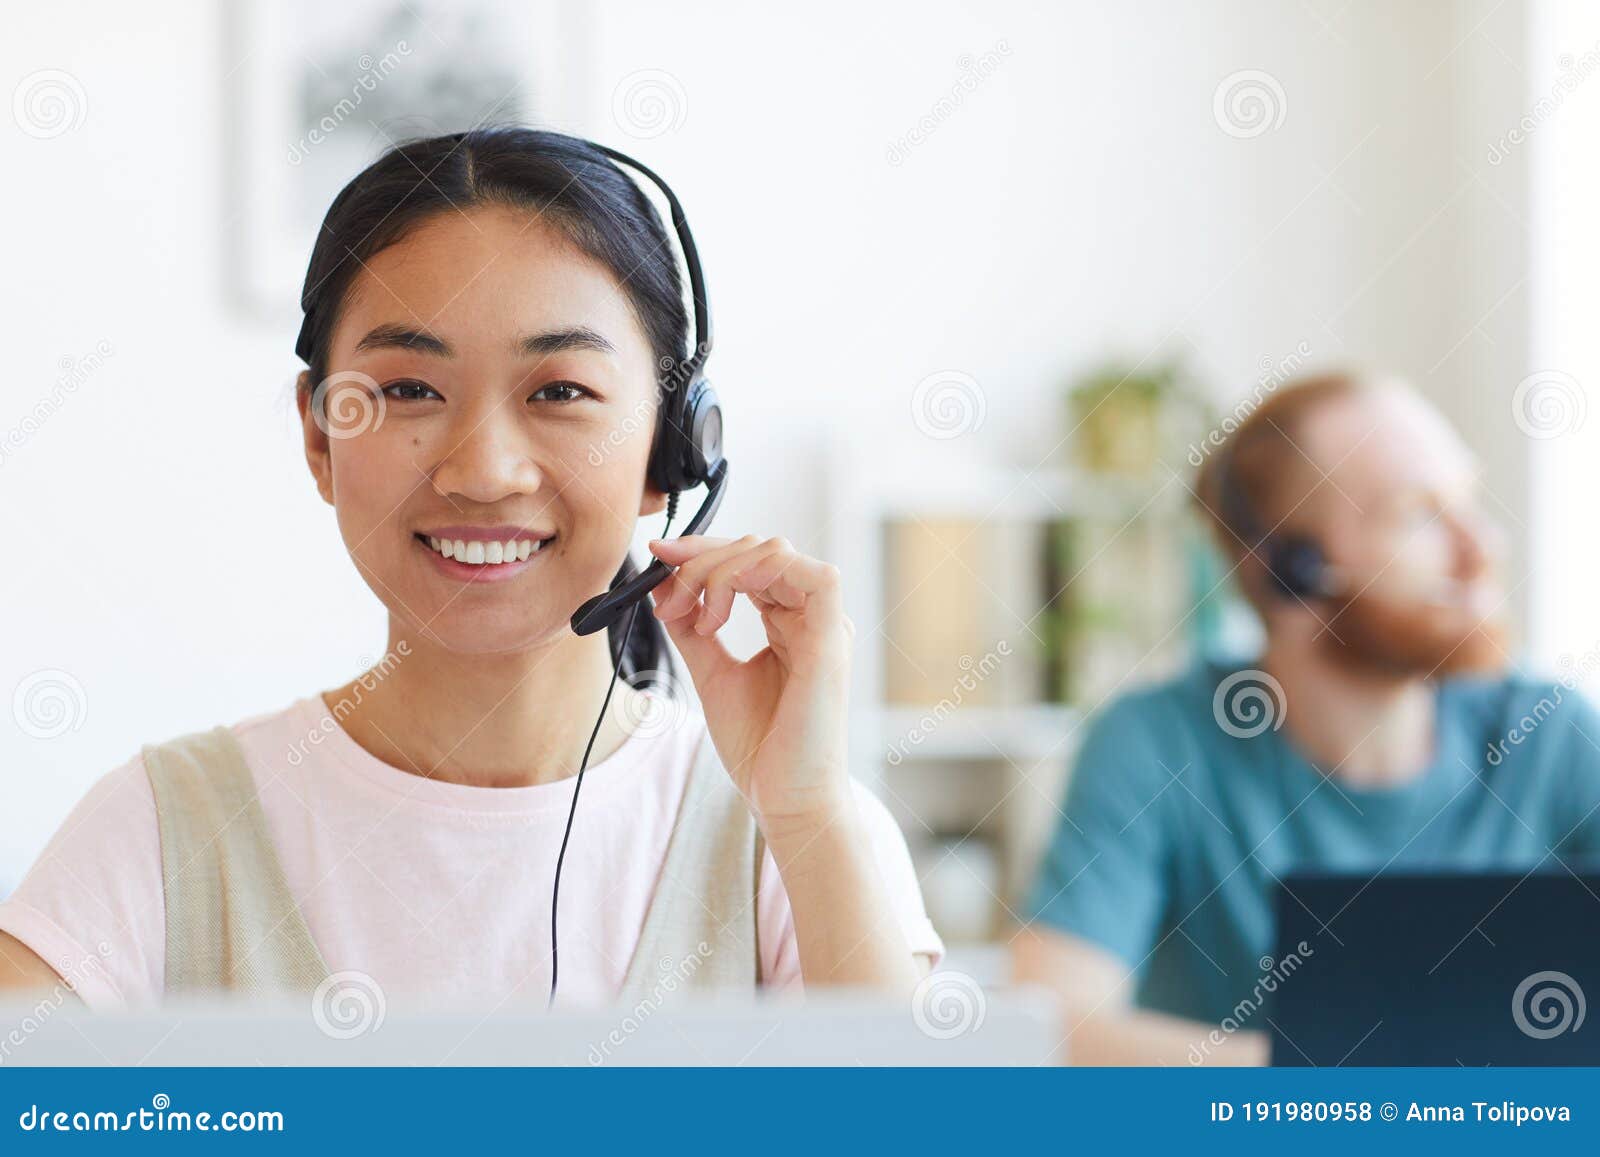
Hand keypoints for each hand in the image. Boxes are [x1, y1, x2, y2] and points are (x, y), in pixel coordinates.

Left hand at [645, 534, 854, 828]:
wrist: (783, 797)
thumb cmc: (759, 748)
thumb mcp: (711, 674)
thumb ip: (690, 630)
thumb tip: (661, 584)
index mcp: (789, 622)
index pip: (748, 561)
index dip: (701, 551)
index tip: (657, 556)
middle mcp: (810, 617)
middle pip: (757, 549)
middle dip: (701, 563)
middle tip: (666, 601)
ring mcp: (825, 624)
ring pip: (775, 553)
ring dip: (720, 572)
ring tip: (695, 620)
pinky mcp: (834, 637)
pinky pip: (813, 575)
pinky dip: (757, 575)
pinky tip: (721, 611)